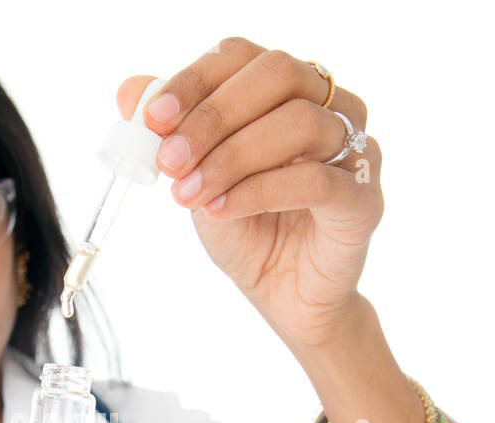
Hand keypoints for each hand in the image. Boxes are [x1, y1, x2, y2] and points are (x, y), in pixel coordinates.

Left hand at [118, 38, 383, 348]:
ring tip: (188, 195)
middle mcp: (331, 106)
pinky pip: (316, 181)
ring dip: (231, 157)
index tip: (154, 120)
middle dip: (213, 116)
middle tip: (170, 160)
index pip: (241, 57)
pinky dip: (257, 192)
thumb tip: (129, 93)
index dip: (194, 81)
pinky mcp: (365, 200)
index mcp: (287, 90)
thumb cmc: (246, 228)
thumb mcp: (197, 177)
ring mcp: (357, 150)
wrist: (283, 295)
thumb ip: (172, 134)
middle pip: (277, 74)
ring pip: (299, 122)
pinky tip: (219, 211)